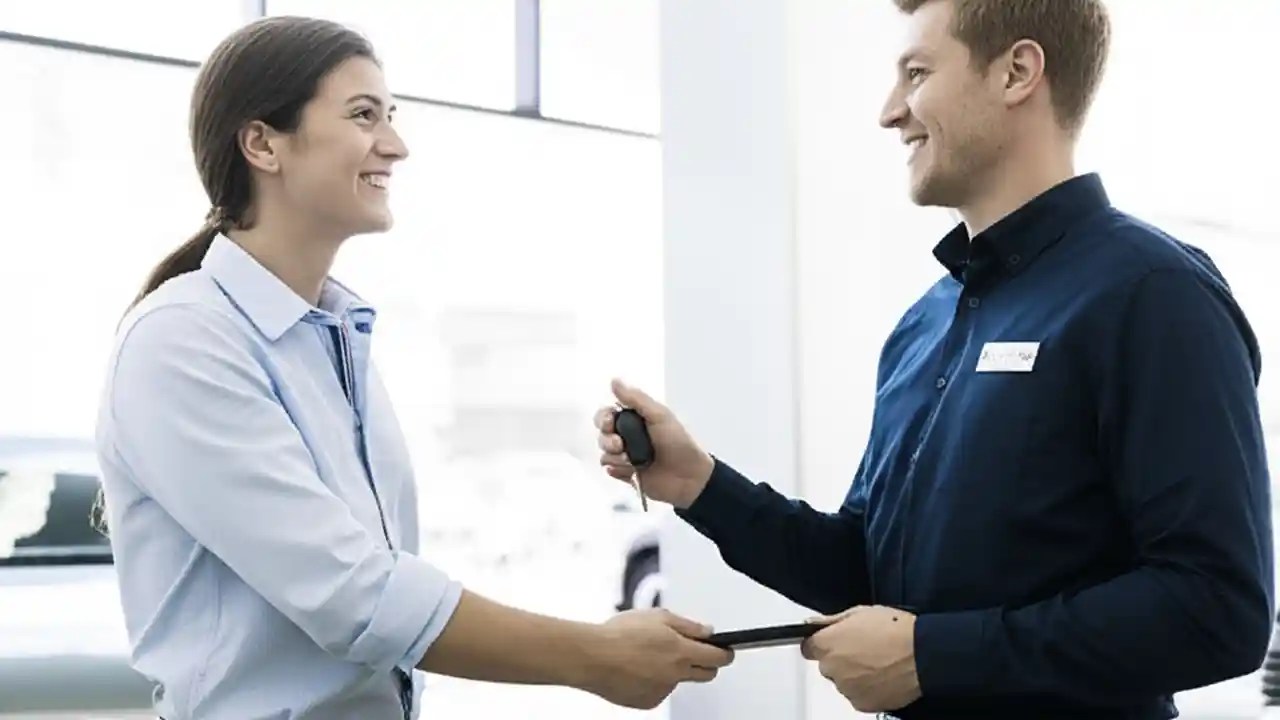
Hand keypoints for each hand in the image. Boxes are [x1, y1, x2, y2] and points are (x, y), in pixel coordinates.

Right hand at [583, 608, 734, 708]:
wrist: (591, 657)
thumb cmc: (619, 634)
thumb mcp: (658, 617)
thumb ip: (688, 625)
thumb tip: (707, 631)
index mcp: (681, 652)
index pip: (718, 658)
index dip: (725, 652)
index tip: (726, 650)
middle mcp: (675, 675)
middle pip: (706, 674)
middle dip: (706, 663)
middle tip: (693, 651)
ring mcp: (661, 691)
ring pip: (677, 680)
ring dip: (672, 669)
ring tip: (646, 654)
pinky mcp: (646, 701)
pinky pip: (658, 690)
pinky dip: (653, 680)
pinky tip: (636, 667)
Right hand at [594, 379, 715, 508]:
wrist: (689, 477)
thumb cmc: (680, 444)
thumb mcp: (660, 415)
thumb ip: (636, 399)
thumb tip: (615, 381)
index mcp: (636, 419)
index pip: (607, 413)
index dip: (603, 417)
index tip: (610, 422)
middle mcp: (629, 436)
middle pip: (602, 433)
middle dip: (607, 439)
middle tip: (620, 444)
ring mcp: (626, 455)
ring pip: (604, 452)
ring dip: (614, 456)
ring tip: (631, 460)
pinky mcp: (626, 472)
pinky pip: (609, 468)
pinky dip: (617, 468)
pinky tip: (631, 470)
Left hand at [801, 605, 920, 712]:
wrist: (921, 654)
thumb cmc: (895, 630)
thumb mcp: (860, 612)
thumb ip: (832, 621)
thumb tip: (813, 623)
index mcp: (828, 643)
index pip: (809, 647)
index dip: (823, 644)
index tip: (833, 642)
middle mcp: (832, 668)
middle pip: (828, 665)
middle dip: (840, 659)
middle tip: (864, 650)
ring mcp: (846, 688)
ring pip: (843, 681)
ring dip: (854, 675)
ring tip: (878, 663)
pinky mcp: (862, 703)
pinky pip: (858, 696)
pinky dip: (867, 689)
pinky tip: (883, 675)